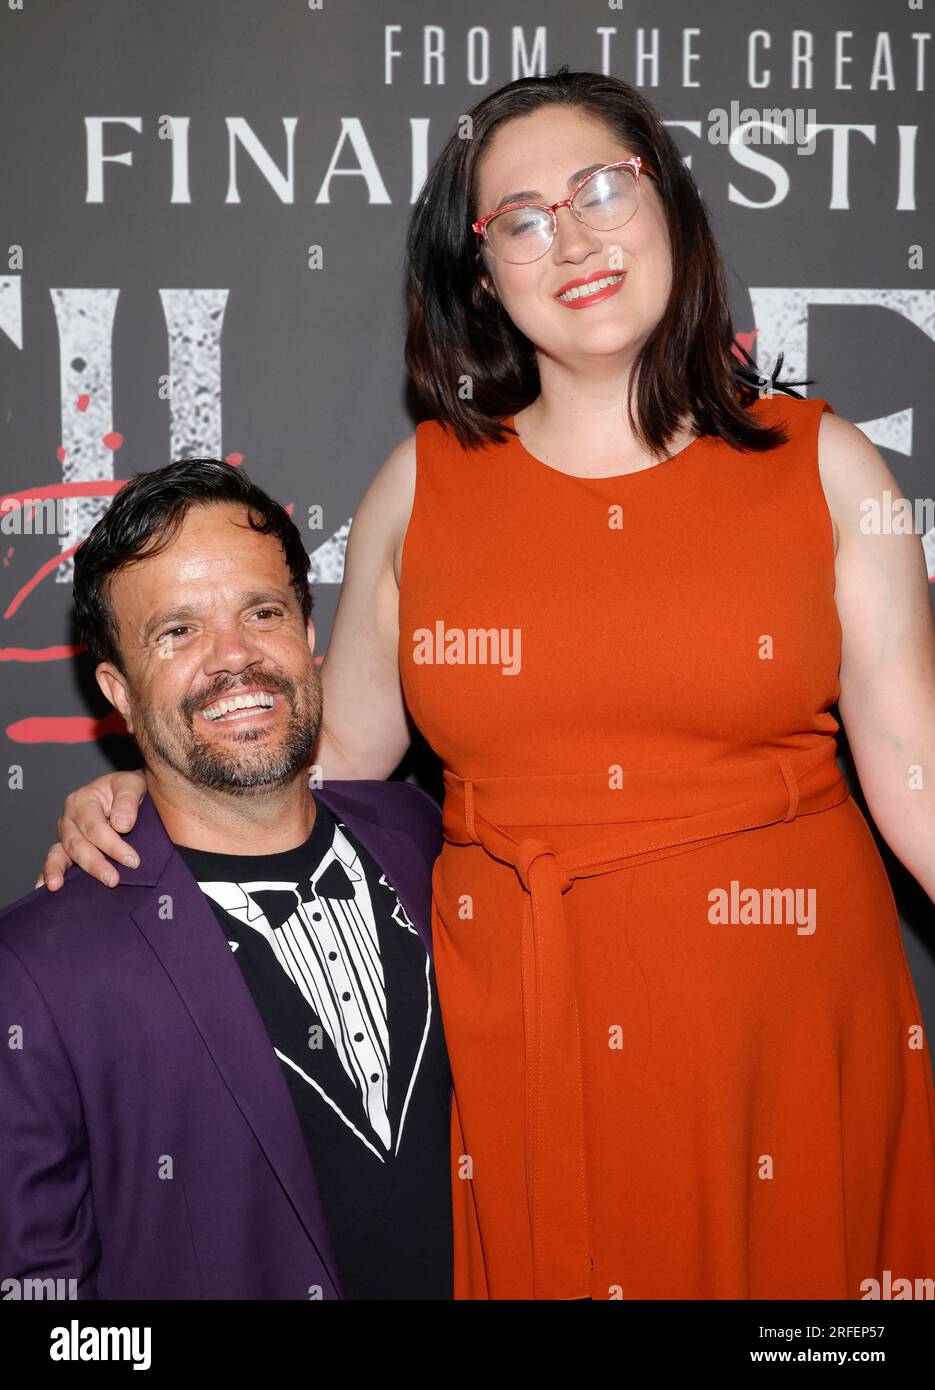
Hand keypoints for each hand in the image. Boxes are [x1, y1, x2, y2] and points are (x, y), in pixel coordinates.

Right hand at [36, 770, 146, 890]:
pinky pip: (54, 860)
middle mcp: (69, 818)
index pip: (95, 827)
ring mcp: (65, 834)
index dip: (113, 845)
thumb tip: (122, 824)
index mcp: (82, 800)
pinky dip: (48, 873)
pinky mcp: (66, 848)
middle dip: (94, 864)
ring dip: (59, 871)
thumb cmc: (127, 789)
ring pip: (60, 853)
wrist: (123, 793)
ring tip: (56, 886)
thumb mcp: (132, 784)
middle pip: (77, 843)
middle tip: (112, 880)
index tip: (132, 861)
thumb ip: (127, 800)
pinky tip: (43, 886)